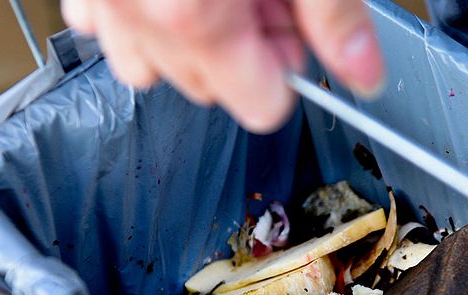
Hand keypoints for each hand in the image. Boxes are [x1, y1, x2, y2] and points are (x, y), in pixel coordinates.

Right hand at [62, 0, 385, 132]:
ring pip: (148, 66)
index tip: (297, 31)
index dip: (289, 69)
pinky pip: (102, 25)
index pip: (259, 106)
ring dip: (187, 42)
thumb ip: (335, 20)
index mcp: (192, 18)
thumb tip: (365, 78)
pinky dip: (136, 16)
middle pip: (210, 89)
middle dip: (246, 53)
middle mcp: (135, 16)